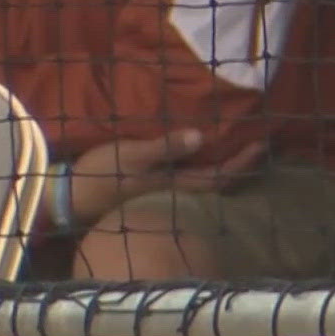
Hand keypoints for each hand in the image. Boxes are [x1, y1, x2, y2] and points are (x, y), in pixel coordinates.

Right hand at [67, 129, 263, 223]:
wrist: (72, 198)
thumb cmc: (103, 175)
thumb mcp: (133, 156)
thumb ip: (166, 147)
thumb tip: (202, 137)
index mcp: (178, 185)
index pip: (221, 176)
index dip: (243, 162)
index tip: (262, 143)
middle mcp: (177, 191)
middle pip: (219, 180)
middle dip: (240, 163)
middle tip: (259, 142)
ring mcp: (166, 190)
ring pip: (205, 177)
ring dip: (224, 162)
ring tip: (238, 141)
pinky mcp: (154, 186)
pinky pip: (189, 174)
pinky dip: (203, 161)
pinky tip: (202, 148)